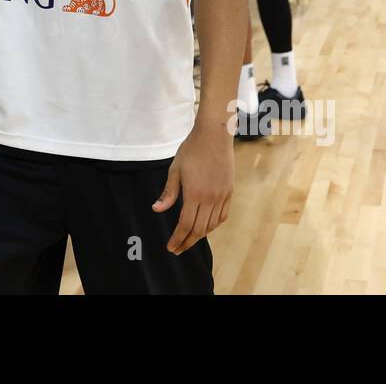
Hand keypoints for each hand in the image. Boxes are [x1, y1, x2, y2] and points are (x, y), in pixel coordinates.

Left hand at [153, 123, 232, 253]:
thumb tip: (157, 210)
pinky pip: (222, 216)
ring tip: (189, 240)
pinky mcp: (229, 192)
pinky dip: (213, 225)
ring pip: (212, 225)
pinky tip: (206, 227)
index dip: (178, 239)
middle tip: (178, 249)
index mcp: (194, 194)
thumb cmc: (192, 150)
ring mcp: (222, 196)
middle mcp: (210, 198)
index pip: (185, 225)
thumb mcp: (175, 169)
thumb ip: (168, 192)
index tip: (171, 247)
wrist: (214, 136)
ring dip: (200, 236)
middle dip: (187, 242)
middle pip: (199, 229)